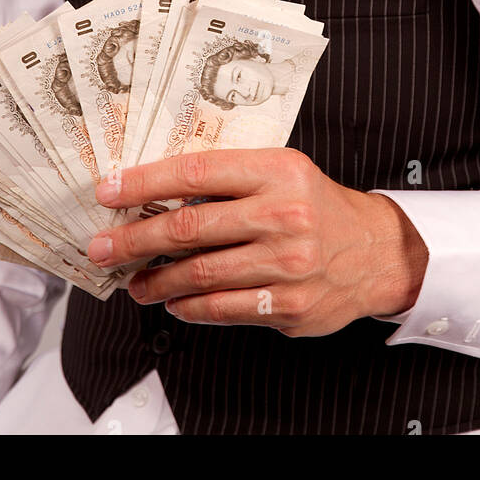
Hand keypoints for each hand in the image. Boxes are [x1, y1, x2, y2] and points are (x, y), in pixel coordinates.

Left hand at [87, 148, 428, 336]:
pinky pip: (223, 308)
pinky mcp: (290, 306)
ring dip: (156, 280)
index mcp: (277, 171)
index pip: (196, 172)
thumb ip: (229, 178)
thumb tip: (155, 191)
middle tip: (103, 248)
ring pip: (200, 274)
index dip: (144, 183)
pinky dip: (190, 307)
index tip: (108, 192)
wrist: (375, 250)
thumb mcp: (281, 171)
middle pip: (189, 227)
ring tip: (133, 281)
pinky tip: (174, 302)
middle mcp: (283, 214)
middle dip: (134, 239)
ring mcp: (287, 264)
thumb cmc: (316, 205)